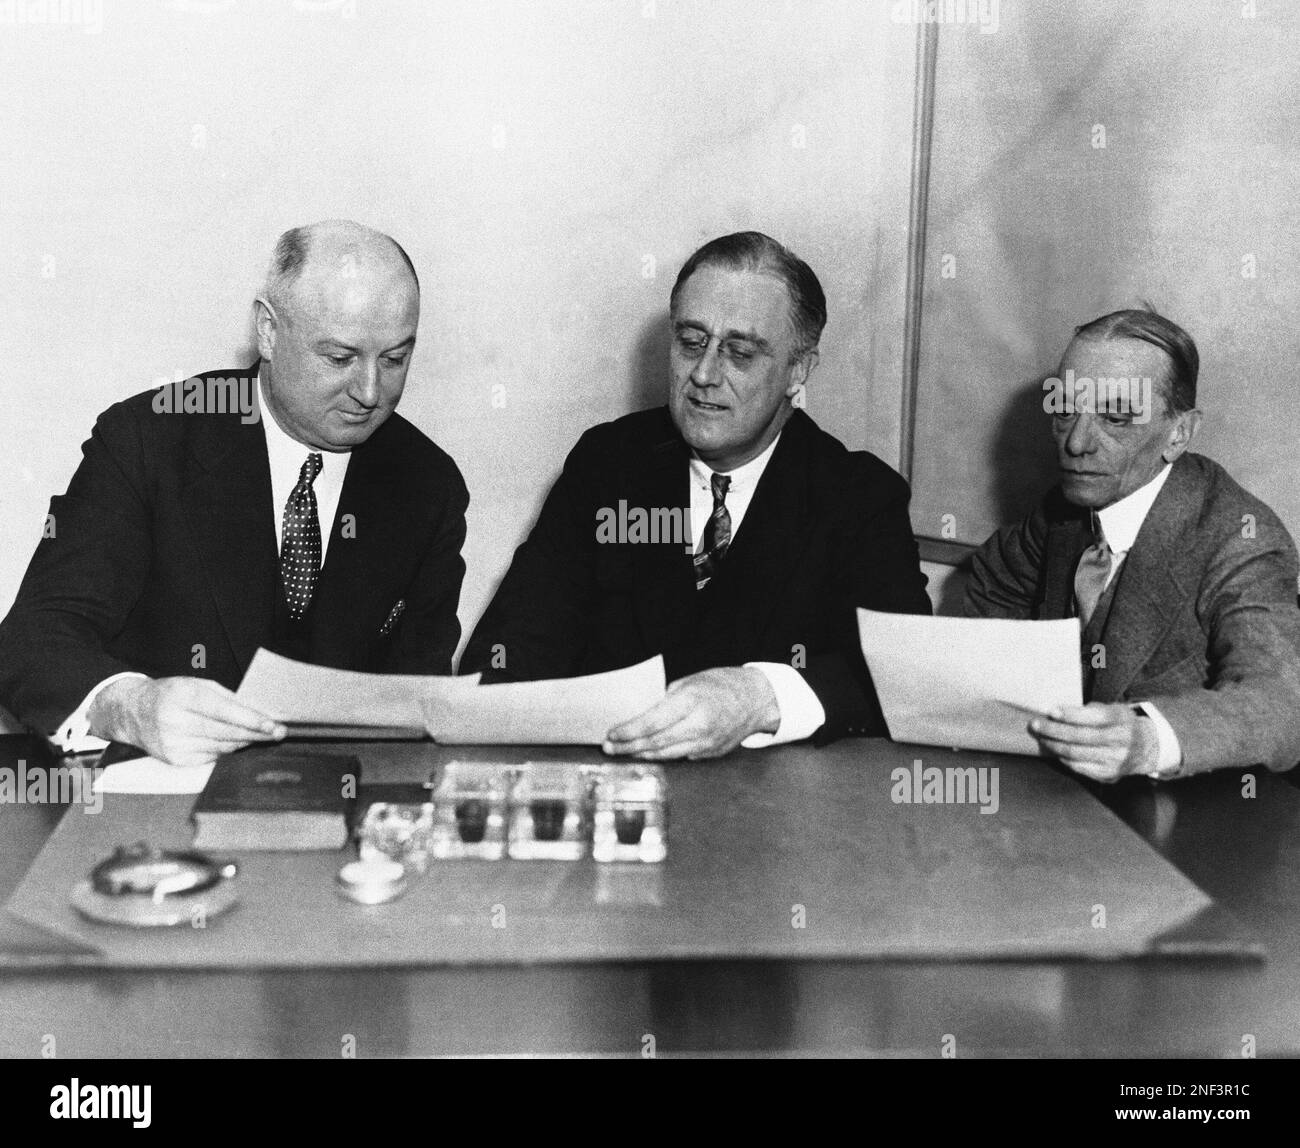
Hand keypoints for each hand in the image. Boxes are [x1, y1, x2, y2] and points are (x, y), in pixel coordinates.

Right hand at [89, 676, 285, 768]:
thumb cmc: (171, 695)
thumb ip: (227, 698)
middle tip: (279, 733)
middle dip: (256, 734)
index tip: (273, 725)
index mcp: (183, 697)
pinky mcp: (176, 760)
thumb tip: (258, 712)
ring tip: (264, 736)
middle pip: (225, 732)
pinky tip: (239, 743)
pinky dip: (228, 750)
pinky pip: (212, 757)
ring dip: (246, 742)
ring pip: (222, 747)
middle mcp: (175, 721)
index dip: (251, 720)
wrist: (132, 713)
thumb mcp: (197, 685)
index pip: (223, 711)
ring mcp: (174, 744)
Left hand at [602, 667, 780, 760]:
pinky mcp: (711, 753)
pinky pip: (681, 757)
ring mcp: (707, 743)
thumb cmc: (721, 684)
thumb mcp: (689, 681)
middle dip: (628, 747)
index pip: (651, 723)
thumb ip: (665, 700)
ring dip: (642, 754)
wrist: (757, 699)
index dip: (628, 732)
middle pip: (655, 743)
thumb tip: (640, 715)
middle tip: (609, 748)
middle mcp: (699, 725)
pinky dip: (662, 756)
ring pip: (667, 754)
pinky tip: (648, 753)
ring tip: (624, 752)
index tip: (611, 735)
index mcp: (691, 701)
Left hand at [1028, 702, 1156, 782]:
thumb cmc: (1120, 723)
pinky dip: (1063, 758)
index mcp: (1122, 719)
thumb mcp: (1113, 709)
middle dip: (1053, 731)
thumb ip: (1090, 710)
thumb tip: (1058, 712)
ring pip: (1076, 753)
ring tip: (1040, 737)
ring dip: (1053, 745)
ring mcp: (1115, 759)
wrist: (1146, 748)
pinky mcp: (1108, 774)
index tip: (1051, 711)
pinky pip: (1079, 766)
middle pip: (1081, 737)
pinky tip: (1054, 749)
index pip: (1095, 717)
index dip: (1071, 715)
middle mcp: (1121, 740)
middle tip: (1035, 724)